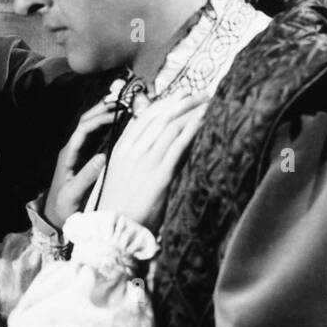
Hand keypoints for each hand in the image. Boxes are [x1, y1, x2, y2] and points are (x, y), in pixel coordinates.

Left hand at [42, 97, 116, 229]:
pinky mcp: (84, 158)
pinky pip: (95, 137)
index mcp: (67, 155)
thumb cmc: (62, 207)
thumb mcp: (73, 194)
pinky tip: (119, 123)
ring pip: (90, 126)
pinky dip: (106, 127)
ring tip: (121, 106)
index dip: (98, 120)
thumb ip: (86, 176)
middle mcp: (72, 150)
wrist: (55, 216)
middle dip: (101, 109)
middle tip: (120, 101)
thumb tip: (103, 157)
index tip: (114, 116)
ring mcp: (78, 153)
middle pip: (85, 122)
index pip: (82, 130)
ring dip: (103, 114)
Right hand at [97, 92, 208, 229]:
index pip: (146, 116)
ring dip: (193, 111)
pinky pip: (179, 144)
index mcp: (121, 148)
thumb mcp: (122, 175)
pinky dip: (193, 128)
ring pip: (172, 125)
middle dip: (185, 101)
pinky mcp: (160, 175)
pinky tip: (205, 120)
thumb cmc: (122, 207)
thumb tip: (157, 141)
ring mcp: (146, 161)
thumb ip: (136, 155)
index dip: (167, 102)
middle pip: (162, 116)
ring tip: (210, 104)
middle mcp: (133, 150)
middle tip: (203, 95)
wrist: (116, 231)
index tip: (183, 95)